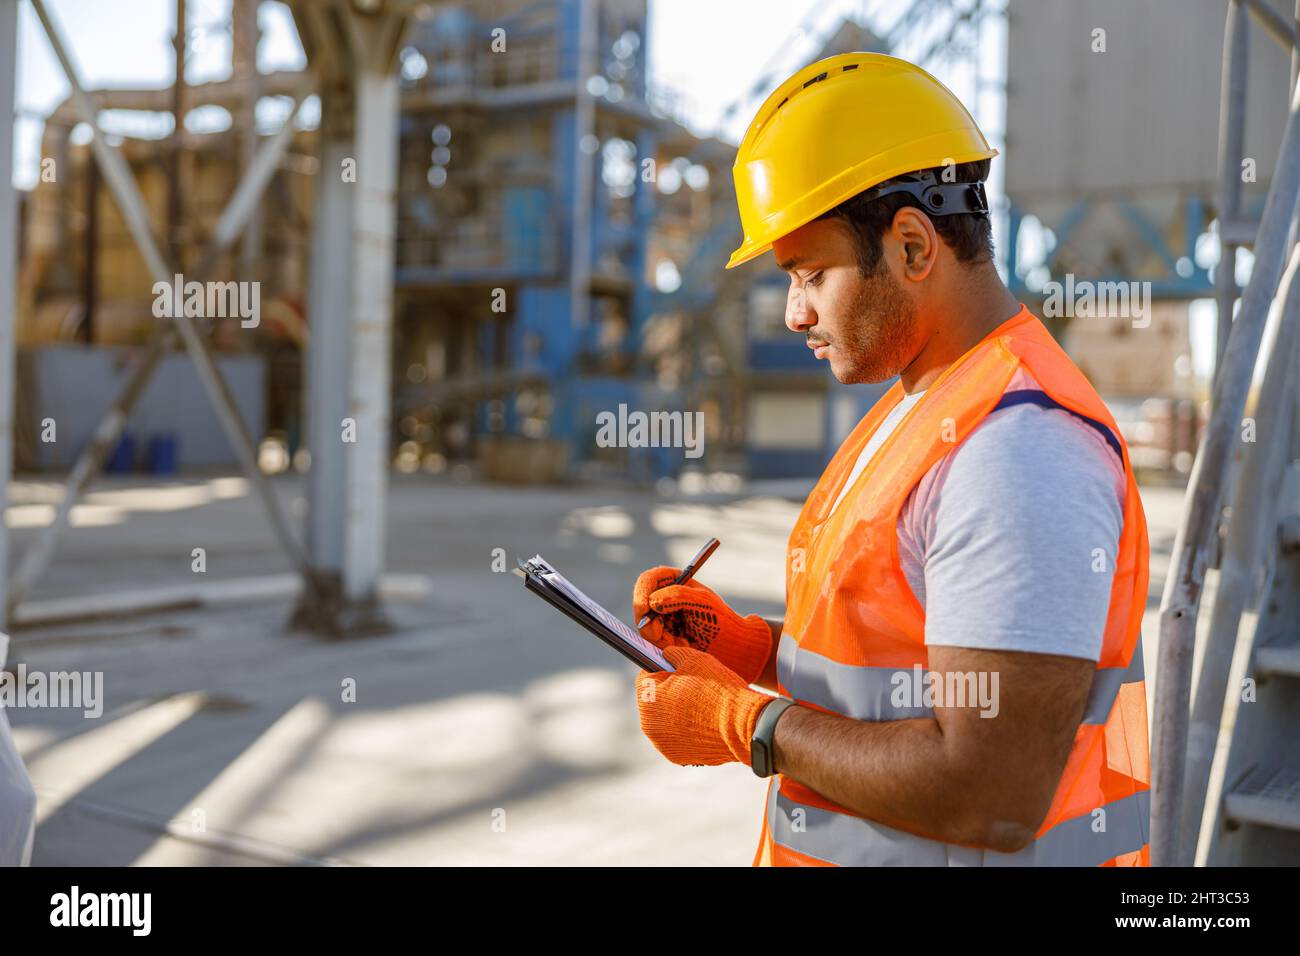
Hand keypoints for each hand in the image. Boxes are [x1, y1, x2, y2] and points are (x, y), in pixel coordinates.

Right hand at [632, 566, 772, 683]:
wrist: (730, 648)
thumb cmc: (720, 621)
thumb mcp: (702, 603)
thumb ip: (677, 596)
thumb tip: (652, 601)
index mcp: (674, 581)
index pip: (648, 580)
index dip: (642, 592)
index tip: (644, 608)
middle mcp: (664, 598)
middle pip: (641, 606)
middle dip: (650, 623)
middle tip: (661, 636)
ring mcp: (661, 617)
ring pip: (644, 627)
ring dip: (660, 638)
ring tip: (683, 642)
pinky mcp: (662, 636)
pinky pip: (652, 642)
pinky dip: (665, 646)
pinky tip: (682, 646)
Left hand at [636, 646, 773, 766]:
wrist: (742, 724)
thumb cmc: (717, 689)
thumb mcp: (693, 659)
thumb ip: (673, 654)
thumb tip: (666, 655)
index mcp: (647, 698)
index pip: (646, 677)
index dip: (662, 670)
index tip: (676, 670)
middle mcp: (649, 724)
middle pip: (656, 701)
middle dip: (670, 693)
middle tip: (693, 687)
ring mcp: (663, 744)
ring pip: (667, 721)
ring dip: (678, 714)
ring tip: (701, 706)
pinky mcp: (679, 757)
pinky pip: (680, 738)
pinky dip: (689, 732)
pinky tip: (705, 724)